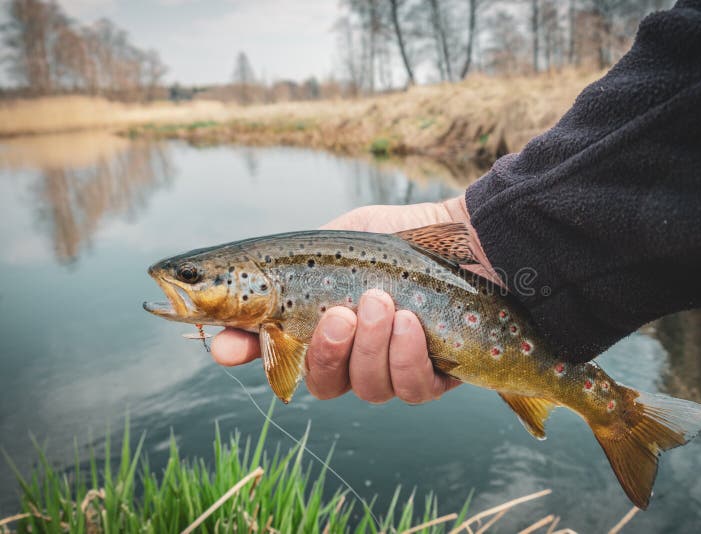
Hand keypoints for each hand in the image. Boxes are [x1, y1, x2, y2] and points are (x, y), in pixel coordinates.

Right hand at [211, 195, 495, 403]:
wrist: (467, 234)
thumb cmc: (397, 238)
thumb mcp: (333, 245)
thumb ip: (286, 277)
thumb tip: (232, 313)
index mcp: (322, 327)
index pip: (275, 355)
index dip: (248, 355)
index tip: (229, 345)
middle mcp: (353, 357)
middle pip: (321, 384)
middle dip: (325, 352)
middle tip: (339, 313)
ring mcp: (392, 370)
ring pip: (366, 387)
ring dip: (371, 346)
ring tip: (384, 303)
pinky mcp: (434, 378)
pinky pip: (411, 388)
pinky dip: (406, 356)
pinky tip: (411, 322)